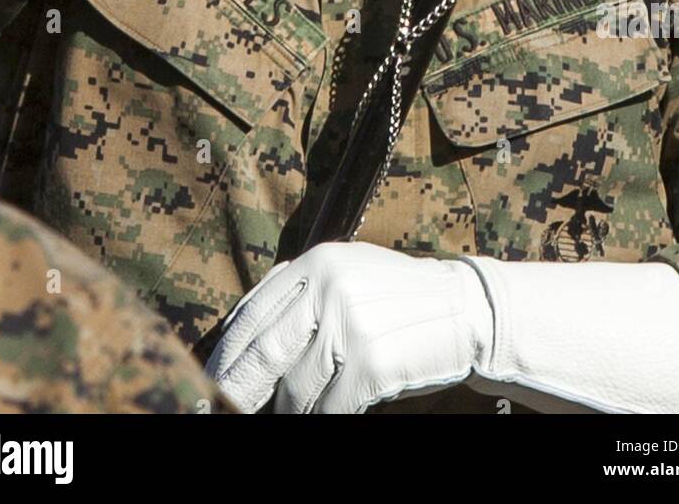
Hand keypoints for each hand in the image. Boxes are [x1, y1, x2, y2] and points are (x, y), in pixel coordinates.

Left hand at [206, 241, 493, 414]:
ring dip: (294, 410)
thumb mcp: (348, 274)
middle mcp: (329, 285)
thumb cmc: (399, 298)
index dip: (228, 354)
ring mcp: (350, 323)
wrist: (466, 310)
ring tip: (297, 410)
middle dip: (240, 391)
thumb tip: (243, 339)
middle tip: (225, 409)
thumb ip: (300, 294)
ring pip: (296, 389)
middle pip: (263, 353)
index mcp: (317, 260)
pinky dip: (324, 418)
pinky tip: (327, 415)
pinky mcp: (371, 361)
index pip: (253, 313)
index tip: (213, 381)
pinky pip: (329, 408)